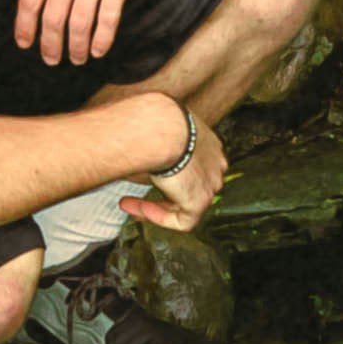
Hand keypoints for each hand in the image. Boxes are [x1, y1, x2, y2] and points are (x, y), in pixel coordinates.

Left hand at [12, 0, 163, 65]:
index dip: (24, 26)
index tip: (24, 44)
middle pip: (52, 16)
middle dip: (50, 44)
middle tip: (51, 59)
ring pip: (79, 21)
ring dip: (76, 47)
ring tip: (77, 59)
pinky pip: (108, 16)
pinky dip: (102, 38)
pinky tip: (100, 50)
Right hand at [121, 111, 227, 230]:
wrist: (160, 127)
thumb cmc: (155, 123)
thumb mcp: (157, 135)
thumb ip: (157, 151)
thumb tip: (137, 160)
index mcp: (207, 144)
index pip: (194, 167)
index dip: (170, 178)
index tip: (149, 177)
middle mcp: (214, 164)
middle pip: (191, 187)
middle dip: (163, 195)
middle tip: (137, 198)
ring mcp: (211, 183)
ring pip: (185, 204)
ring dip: (155, 206)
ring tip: (127, 203)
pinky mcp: (200, 201)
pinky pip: (182, 220)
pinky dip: (158, 217)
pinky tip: (139, 207)